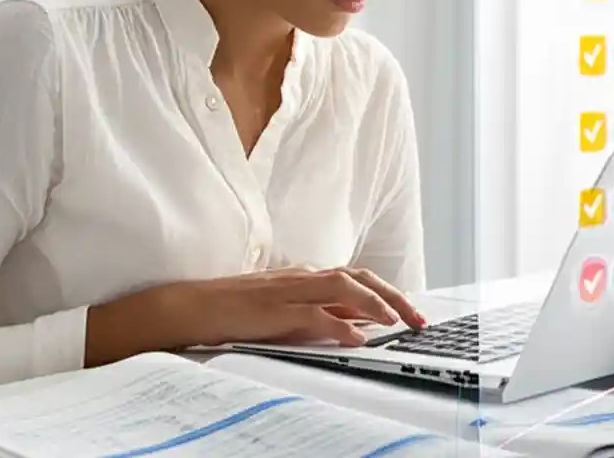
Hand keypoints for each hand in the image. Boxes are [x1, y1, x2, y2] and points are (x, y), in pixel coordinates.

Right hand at [173, 266, 427, 347]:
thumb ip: (318, 313)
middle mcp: (304, 277)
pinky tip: (356, 338)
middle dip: (393, 296)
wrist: (195, 306)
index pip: (357, 278)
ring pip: (342, 287)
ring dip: (373, 303)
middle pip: (359, 277)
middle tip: (418, 319)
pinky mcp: (275, 309)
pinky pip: (313, 314)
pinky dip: (338, 325)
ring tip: (395, 322)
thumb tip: (355, 325)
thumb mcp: (285, 309)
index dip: (389, 293)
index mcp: (307, 276)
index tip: (412, 313)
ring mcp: (289, 290)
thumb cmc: (238, 310)